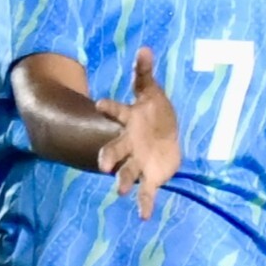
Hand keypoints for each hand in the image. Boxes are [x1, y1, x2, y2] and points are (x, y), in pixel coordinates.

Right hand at [95, 47, 180, 217]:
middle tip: (103, 165)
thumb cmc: (155, 114)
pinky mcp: (150, 178)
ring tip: (118, 190)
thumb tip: (145, 49)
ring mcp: (138, 162)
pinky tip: (144, 217)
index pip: (117, 112)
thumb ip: (145, 74)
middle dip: (109, 156)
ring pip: (126, 172)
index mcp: (129, 120)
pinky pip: (146, 192)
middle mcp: (129, 143)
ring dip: (122, 181)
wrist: (165, 138)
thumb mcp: (152, 93)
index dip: (109, 107)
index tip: (100, 104)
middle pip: (115, 149)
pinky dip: (144, 204)